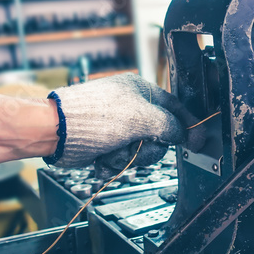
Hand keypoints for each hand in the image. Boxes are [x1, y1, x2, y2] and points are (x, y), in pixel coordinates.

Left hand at [47, 74, 203, 176]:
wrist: (55, 131)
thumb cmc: (93, 117)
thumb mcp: (141, 118)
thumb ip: (169, 125)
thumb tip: (183, 133)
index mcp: (141, 91)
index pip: (175, 108)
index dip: (187, 125)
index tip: (198, 141)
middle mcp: (130, 107)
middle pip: (158, 135)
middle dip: (146, 148)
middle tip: (135, 146)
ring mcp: (117, 126)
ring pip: (140, 151)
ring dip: (127, 157)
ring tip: (111, 151)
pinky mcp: (105, 143)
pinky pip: (122, 158)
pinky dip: (113, 163)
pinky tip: (102, 159)